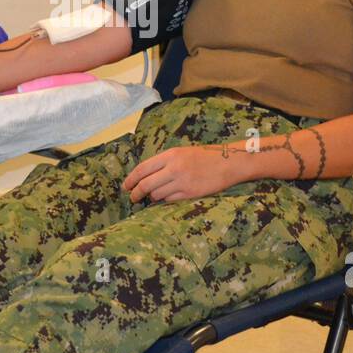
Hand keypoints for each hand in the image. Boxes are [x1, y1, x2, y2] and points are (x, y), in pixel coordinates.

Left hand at [121, 145, 242, 204]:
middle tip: (133, 197)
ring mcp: (182, 182)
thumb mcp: (182, 152)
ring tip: (152, 197)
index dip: (131, 179)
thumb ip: (164, 162)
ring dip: (152, 197)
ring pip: (157, 194)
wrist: (227, 162)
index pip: (142, 169)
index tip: (125, 186)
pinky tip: (166, 198)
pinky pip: (170, 200)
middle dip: (136, 193)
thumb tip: (145, 175)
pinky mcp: (190, 193)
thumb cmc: (204, 156)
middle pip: (146, 184)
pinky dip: (165, 200)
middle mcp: (173, 168)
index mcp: (170, 155)